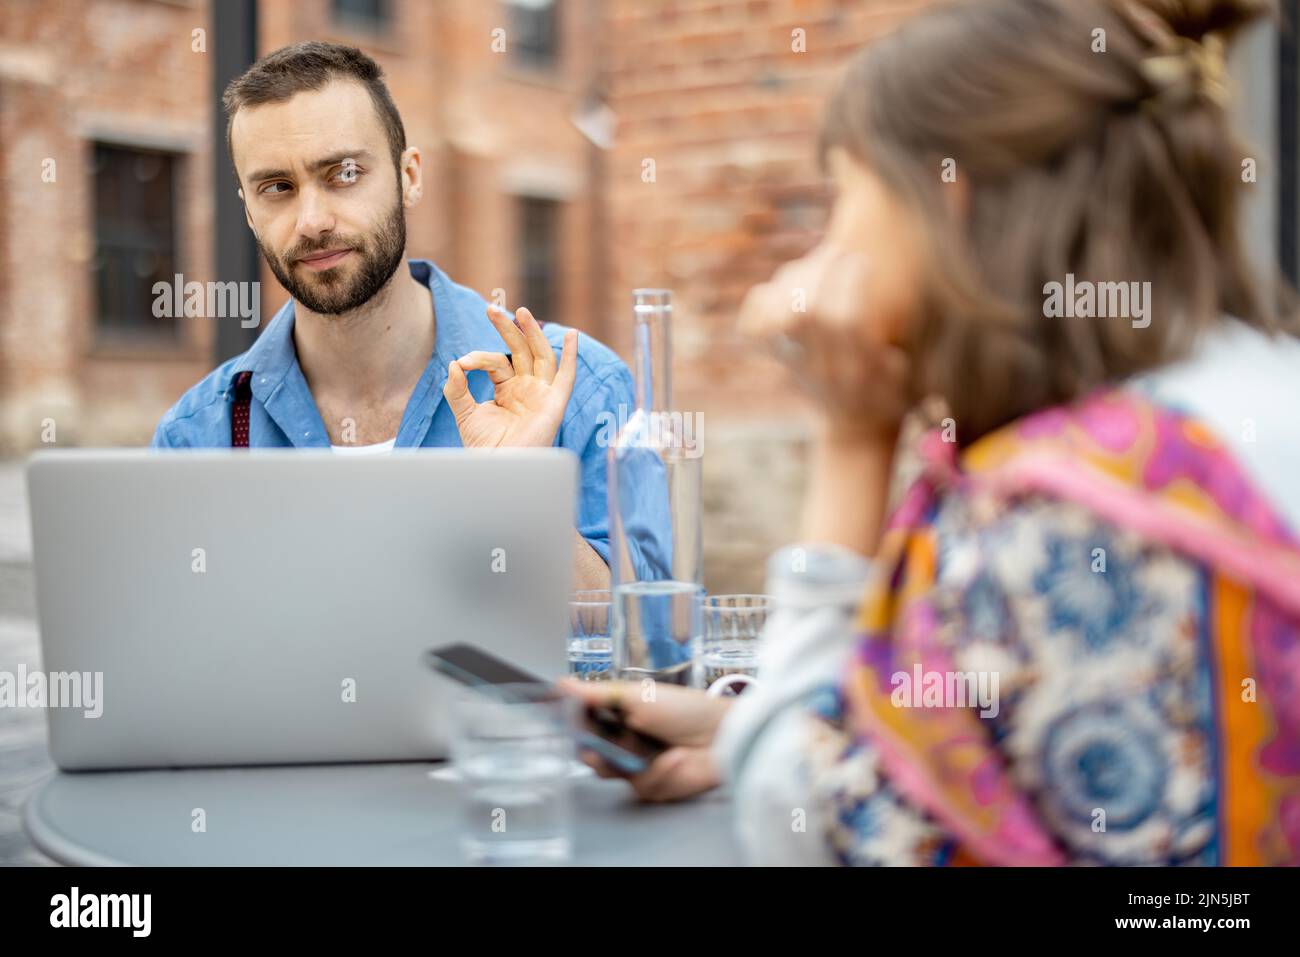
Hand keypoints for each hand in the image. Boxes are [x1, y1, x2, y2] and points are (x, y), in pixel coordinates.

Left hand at [443, 306, 577, 448]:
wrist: (496, 472)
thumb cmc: (484, 449)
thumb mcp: (465, 414)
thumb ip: (458, 389)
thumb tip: (453, 364)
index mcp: (508, 390)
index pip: (497, 362)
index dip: (479, 358)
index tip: (462, 363)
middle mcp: (527, 388)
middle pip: (521, 350)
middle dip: (508, 329)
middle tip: (491, 309)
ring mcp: (541, 395)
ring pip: (541, 356)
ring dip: (532, 333)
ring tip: (520, 311)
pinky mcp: (553, 405)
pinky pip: (566, 378)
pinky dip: (571, 357)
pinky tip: (572, 335)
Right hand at [559, 679, 731, 802]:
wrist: (724, 735)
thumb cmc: (681, 709)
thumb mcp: (635, 695)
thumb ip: (595, 694)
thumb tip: (560, 683)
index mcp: (619, 715)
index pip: (584, 724)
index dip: (573, 726)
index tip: (562, 725)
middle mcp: (625, 740)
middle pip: (591, 753)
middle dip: (591, 752)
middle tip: (594, 750)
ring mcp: (638, 765)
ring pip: (611, 774)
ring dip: (623, 764)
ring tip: (635, 756)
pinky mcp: (655, 786)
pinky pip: (641, 786)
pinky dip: (660, 773)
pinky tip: (677, 759)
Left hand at [738, 244, 910, 442]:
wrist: (856, 430)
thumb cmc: (893, 390)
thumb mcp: (907, 368)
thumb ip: (906, 337)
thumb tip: (921, 289)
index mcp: (862, 369)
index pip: (844, 321)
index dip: (849, 282)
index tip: (861, 259)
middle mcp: (825, 368)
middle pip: (807, 312)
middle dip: (821, 272)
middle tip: (837, 251)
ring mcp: (799, 365)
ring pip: (780, 317)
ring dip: (795, 280)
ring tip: (815, 263)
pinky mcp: (780, 361)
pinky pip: (754, 328)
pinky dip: (762, 300)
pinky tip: (782, 285)